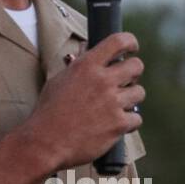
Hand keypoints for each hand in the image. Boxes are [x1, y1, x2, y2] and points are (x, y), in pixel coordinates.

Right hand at [24, 31, 144, 169]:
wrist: (45, 142)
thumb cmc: (49, 112)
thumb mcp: (59, 80)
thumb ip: (78, 66)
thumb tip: (86, 52)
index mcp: (86, 66)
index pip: (118, 41)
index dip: (130, 42)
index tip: (132, 48)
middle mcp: (102, 81)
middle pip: (136, 66)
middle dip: (134, 73)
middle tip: (126, 82)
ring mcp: (112, 102)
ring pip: (139, 93)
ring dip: (131, 99)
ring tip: (118, 106)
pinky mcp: (118, 124)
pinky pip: (137, 117)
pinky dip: (129, 122)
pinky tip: (117, 124)